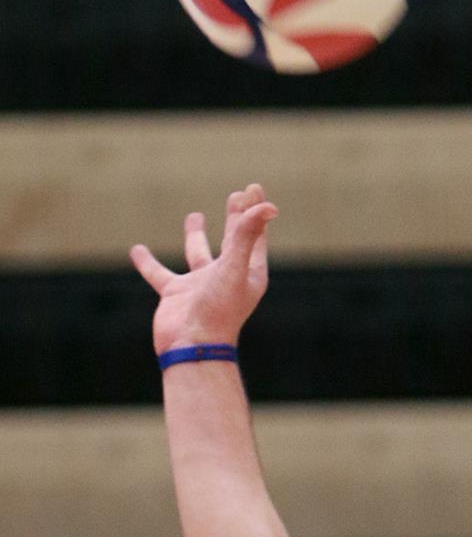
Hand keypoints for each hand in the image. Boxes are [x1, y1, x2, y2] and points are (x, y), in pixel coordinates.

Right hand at [130, 183, 277, 356]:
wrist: (192, 347)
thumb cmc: (218, 310)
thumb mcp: (234, 267)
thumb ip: (247, 235)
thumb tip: (269, 206)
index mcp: (247, 273)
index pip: (254, 235)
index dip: (255, 212)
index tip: (254, 188)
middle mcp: (226, 278)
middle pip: (233, 241)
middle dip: (236, 219)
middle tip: (236, 196)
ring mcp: (200, 286)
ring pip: (197, 254)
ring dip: (196, 235)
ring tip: (194, 215)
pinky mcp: (175, 295)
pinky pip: (158, 274)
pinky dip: (147, 262)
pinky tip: (137, 250)